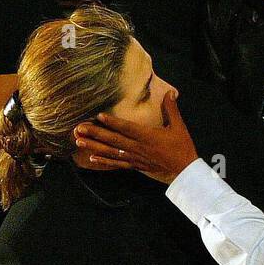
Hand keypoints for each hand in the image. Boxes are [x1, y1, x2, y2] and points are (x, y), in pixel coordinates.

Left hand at [73, 92, 198, 183]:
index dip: (112, 122)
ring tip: (79, 142)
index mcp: (147, 136)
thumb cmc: (182, 147)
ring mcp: (134, 158)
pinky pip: (116, 164)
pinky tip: (91, 158)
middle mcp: (137, 147)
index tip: (99, 116)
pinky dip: (104, 161)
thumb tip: (169, 92)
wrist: (184, 171)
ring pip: (111, 152)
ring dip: (94, 147)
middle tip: (79, 129)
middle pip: (113, 140)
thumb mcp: (179, 127)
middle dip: (95, 134)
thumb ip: (171, 109)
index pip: (126, 128)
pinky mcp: (134, 166)